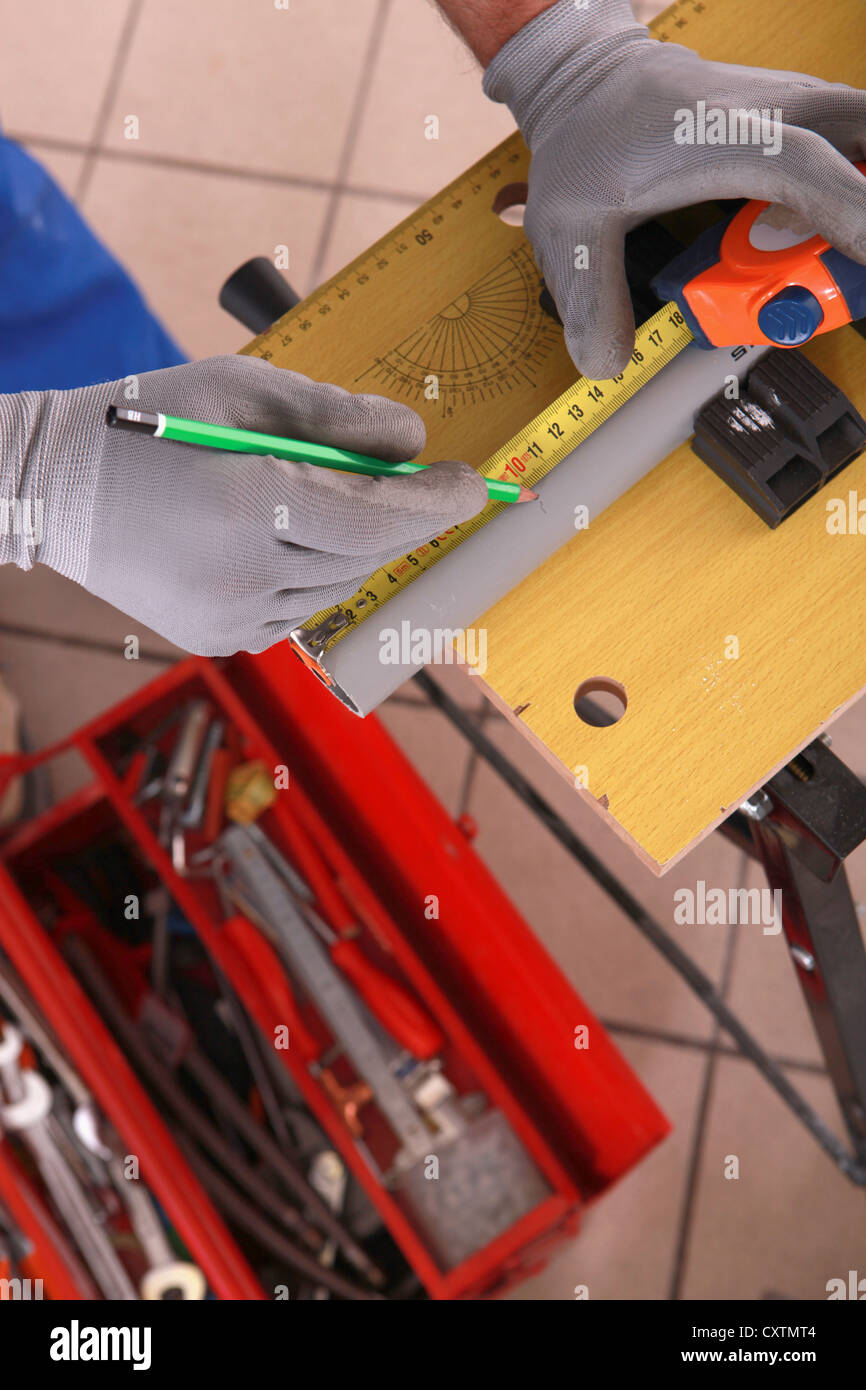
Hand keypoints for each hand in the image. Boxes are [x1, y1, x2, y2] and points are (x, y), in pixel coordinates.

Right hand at [0, 355, 487, 654]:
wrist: (57, 489)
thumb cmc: (150, 421)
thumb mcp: (242, 389)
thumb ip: (335, 415)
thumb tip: (412, 440)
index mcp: (249, 500)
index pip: (378, 518)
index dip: (436, 503)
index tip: (474, 486)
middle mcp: (244, 573)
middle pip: (367, 555)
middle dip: (401, 518)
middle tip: (418, 482)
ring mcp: (230, 617)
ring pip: (338, 587)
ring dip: (354, 546)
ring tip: (323, 502)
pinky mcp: (219, 639)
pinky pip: (299, 609)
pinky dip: (312, 574)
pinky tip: (278, 540)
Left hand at [483, 0, 865, 377]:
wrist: (590, 78)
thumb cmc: (588, 142)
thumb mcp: (567, 230)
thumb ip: (592, 301)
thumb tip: (608, 364)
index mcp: (715, 137)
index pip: (802, 166)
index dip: (847, 210)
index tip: (865, 258)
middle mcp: (766, 110)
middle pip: (860, 135)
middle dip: (863, 199)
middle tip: (848, 260)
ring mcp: (788, 103)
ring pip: (860, 134)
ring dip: (857, 190)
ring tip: (837, 251)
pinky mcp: (797, 112)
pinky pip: (849, 141)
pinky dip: (850, 180)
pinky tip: (829, 222)